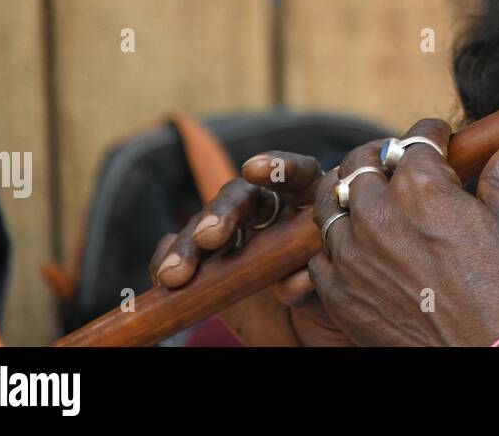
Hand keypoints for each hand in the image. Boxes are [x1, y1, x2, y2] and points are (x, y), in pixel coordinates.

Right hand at [149, 150, 350, 345]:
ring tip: (175, 274)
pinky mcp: (209, 262)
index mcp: (310, 203)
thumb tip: (300, 276)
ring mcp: (237, 235)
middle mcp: (272, 211)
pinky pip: (182, 251)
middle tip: (209, 237)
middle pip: (243, 197)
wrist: (312, 332)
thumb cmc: (331, 297)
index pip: (300, 174)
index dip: (280, 167)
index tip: (255, 170)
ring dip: (189, 245)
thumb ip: (318, 272)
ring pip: (207, 225)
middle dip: (223, 213)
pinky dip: (167, 259)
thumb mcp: (336, 284)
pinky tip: (162, 273)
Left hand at [308, 117, 498, 345]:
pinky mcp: (337, 291)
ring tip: (372, 204)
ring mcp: (352, 253)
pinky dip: (338, 247)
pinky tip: (362, 252)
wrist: (486, 357)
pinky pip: (321, 254)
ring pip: (331, 202)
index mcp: (422, 187)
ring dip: (351, 198)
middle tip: (398, 169)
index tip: (438, 143)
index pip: (415, 139)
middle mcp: (379, 213)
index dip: (430, 137)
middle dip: (381, 158)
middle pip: (360, 163)